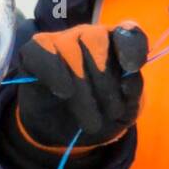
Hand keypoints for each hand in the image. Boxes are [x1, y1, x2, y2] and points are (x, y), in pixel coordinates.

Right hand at [15, 23, 148, 149]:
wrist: (64, 135)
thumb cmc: (99, 115)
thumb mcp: (125, 111)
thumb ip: (133, 90)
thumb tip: (130, 75)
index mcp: (117, 45)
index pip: (127, 33)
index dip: (130, 46)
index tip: (131, 67)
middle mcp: (90, 36)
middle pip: (96, 39)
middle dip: (105, 78)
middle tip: (111, 112)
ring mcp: (61, 40)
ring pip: (70, 48)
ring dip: (82, 85)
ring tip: (90, 120)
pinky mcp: (35, 51)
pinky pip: (43, 51)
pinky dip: (54, 72)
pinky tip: (64, 92)